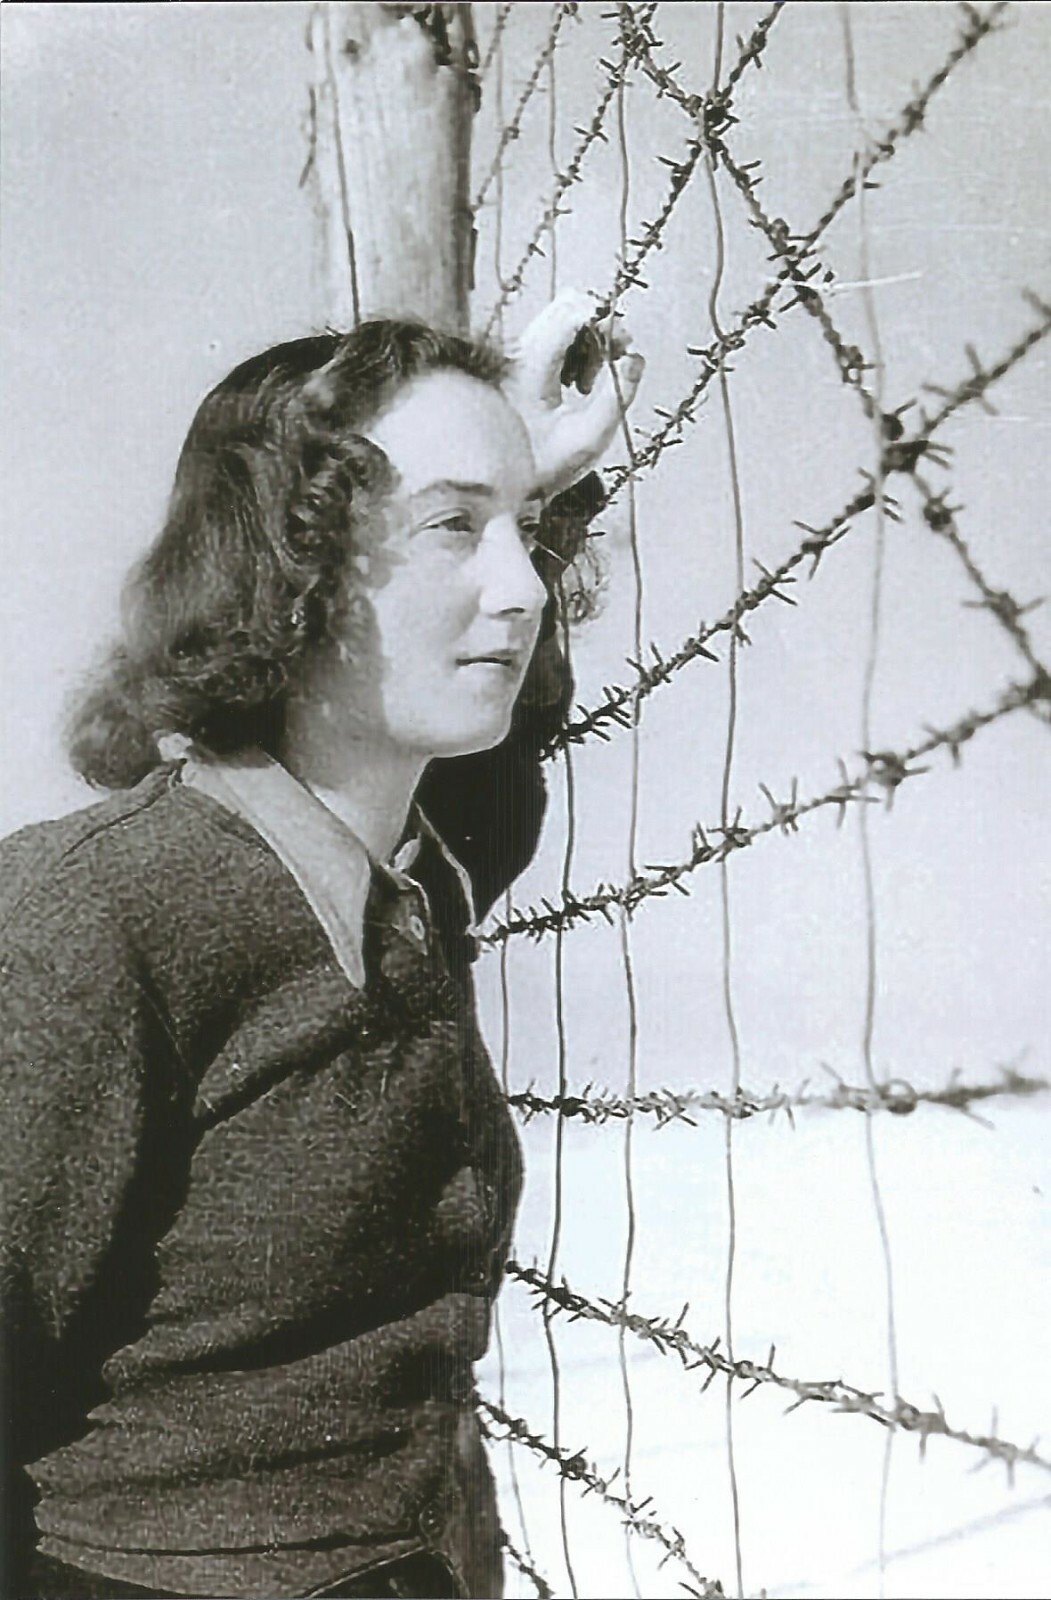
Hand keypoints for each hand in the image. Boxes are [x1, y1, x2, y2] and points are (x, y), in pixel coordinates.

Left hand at [503, 289, 644, 498]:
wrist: (505, 484)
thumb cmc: (545, 467)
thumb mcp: (590, 438)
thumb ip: (618, 397)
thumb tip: (634, 358)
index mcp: (533, 366)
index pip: (574, 312)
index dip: (606, 323)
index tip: (622, 350)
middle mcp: (521, 352)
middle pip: (569, 303)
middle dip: (600, 328)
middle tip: (613, 362)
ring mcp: (519, 355)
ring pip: (564, 315)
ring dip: (589, 341)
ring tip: (590, 383)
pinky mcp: (522, 362)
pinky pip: (556, 334)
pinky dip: (576, 351)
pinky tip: (578, 385)